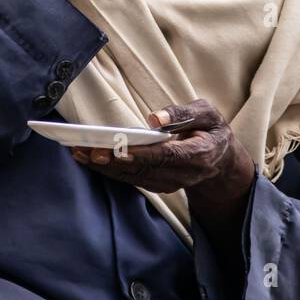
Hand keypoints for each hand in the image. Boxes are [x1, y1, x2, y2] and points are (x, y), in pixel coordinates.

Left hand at [70, 99, 254, 202]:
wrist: (221, 161)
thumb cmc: (211, 130)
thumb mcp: (208, 114)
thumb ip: (183, 113)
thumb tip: (155, 118)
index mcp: (198, 155)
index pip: (165, 155)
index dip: (140, 153)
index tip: (117, 148)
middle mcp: (183, 175)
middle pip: (142, 169)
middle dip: (111, 160)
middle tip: (85, 149)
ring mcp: (170, 184)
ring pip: (132, 177)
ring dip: (104, 166)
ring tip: (78, 151)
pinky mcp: (158, 186)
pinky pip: (131, 179)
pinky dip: (109, 169)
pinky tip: (89, 158)